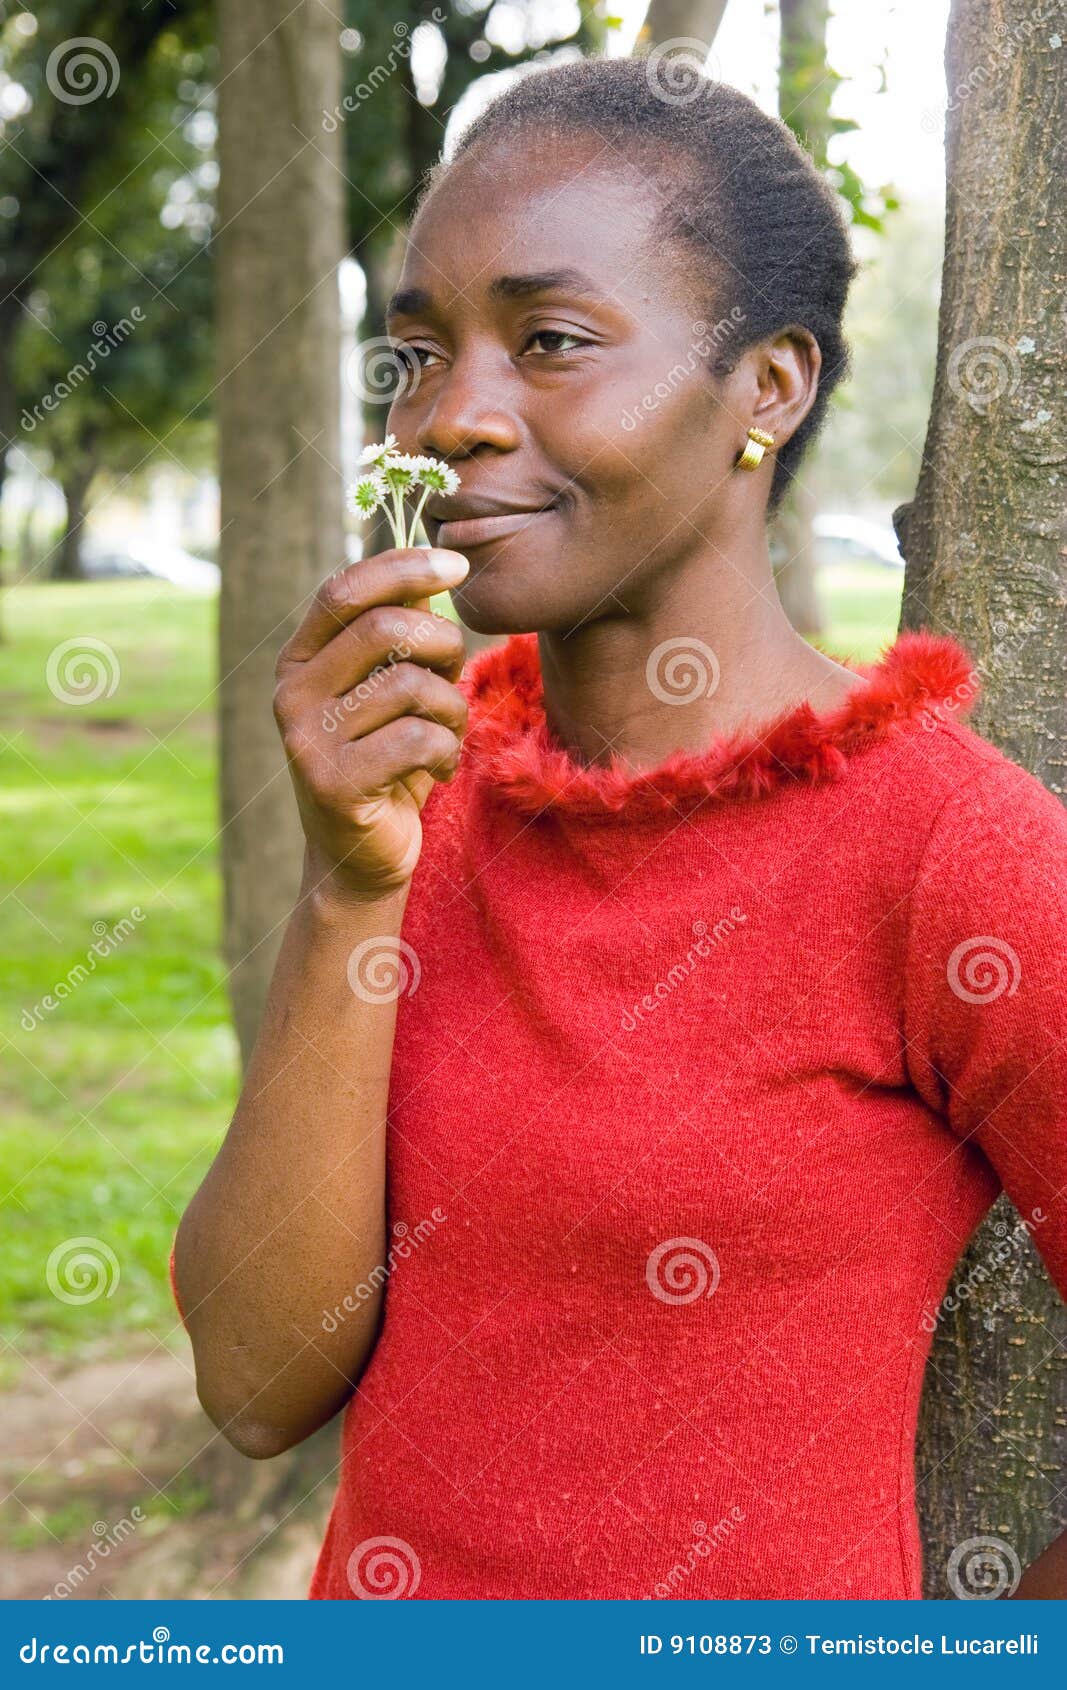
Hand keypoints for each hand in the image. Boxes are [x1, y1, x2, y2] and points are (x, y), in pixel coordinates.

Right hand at [273, 547, 470, 904]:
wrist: (362, 860)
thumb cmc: (389, 765)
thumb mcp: (398, 693)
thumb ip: (406, 638)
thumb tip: (432, 574)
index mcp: (300, 660)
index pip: (345, 589)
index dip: (404, 566)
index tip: (458, 563)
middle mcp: (291, 693)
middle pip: (384, 629)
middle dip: (443, 643)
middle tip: (456, 676)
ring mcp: (305, 738)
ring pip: (411, 686)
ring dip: (452, 710)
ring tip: (447, 736)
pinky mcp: (331, 782)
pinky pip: (417, 739)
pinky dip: (447, 752)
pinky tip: (439, 771)